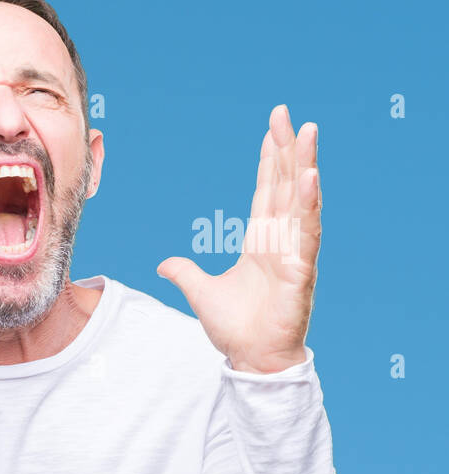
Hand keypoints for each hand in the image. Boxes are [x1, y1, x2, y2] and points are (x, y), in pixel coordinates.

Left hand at [157, 104, 321, 373]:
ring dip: (305, 165)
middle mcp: (281, 240)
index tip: (273, 130)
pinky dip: (309, 204)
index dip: (270, 161)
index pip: (266, 191)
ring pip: (302, 200)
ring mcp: (294, 253)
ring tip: (308, 133)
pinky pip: (307, 231)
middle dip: (288, 149)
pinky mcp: (301, 269)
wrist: (250, 360)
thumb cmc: (235, 328)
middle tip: (289, 114)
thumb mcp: (200, 292)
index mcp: (261, 241)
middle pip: (285, 185)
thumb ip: (184, 272)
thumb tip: (164, 264)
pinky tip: (310, 177)